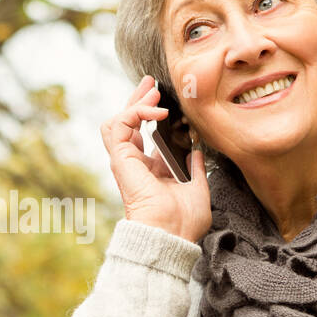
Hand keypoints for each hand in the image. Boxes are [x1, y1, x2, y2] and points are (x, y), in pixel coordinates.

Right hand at [100, 75, 211, 242]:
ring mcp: (126, 161)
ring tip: (152, 90)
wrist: (170, 233)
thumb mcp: (197, 187)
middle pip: (129, 123)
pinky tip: (157, 110)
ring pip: (118, 121)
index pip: (146, 134)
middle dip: (139, 99)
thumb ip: (195, 167)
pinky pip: (120, 124)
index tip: (169, 101)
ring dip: (134, 102)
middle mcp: (136, 163)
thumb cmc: (184, 221)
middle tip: (152, 82)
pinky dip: (136, 111)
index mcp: (151, 170)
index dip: (154, 116)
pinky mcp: (120, 158)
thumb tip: (196, 149)